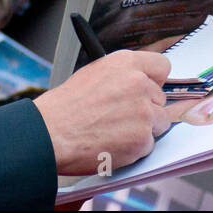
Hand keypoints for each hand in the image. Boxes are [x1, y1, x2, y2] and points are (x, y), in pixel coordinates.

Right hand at [34, 50, 171, 174]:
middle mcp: (139, 84)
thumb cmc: (64, 107)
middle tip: (122, 117)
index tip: (151, 89)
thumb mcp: (94, 74)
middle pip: (160, 98)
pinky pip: (148, 144)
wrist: (50, 134)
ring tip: (114, 131)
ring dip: (143, 129)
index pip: (161, 66)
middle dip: (146, 109)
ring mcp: (143, 112)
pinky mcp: (142, 138)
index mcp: (126, 63)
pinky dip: (134, 148)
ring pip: (159, 122)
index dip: (155, 81)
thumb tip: (140, 82)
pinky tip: (113, 144)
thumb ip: (122, 76)